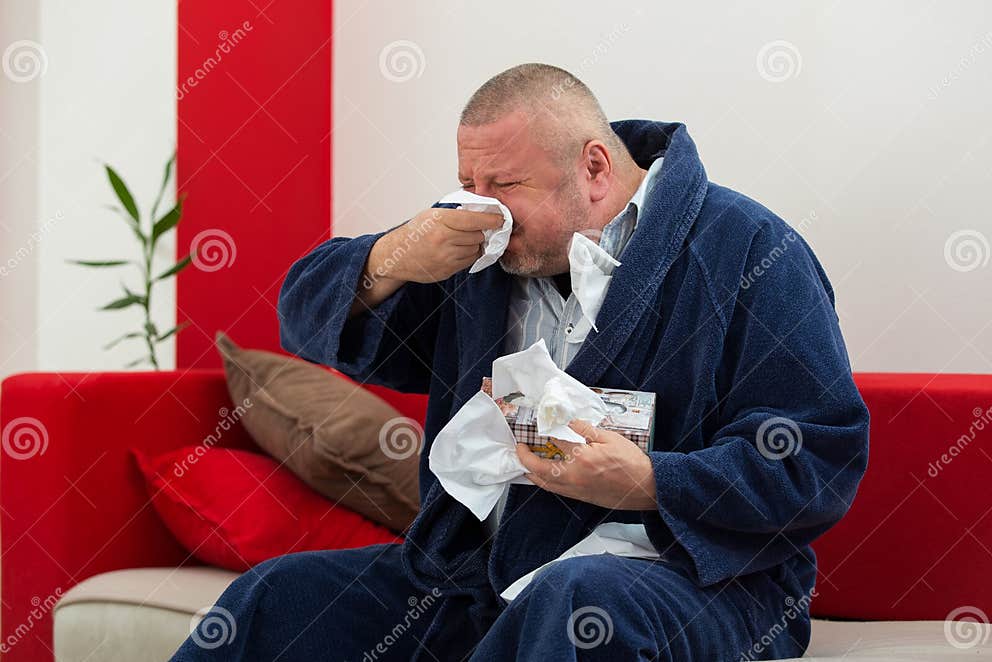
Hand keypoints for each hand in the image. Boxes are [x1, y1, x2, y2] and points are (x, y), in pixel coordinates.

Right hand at [374, 207, 504, 283]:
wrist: (397, 256)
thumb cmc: (415, 232)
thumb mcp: (431, 214)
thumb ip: (455, 213)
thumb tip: (483, 212)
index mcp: (440, 220)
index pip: (474, 219)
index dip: (491, 220)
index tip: (501, 219)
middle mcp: (443, 239)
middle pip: (478, 235)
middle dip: (480, 232)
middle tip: (477, 229)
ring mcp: (445, 257)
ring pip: (475, 249)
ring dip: (474, 245)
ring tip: (462, 240)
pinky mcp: (447, 270)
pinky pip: (468, 262)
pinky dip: (468, 256)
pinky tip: (457, 250)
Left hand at [515, 419, 656, 509]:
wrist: (645, 488)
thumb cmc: (631, 463)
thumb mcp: (610, 438)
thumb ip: (586, 430)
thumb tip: (569, 421)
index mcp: (582, 458)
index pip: (555, 440)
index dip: (547, 430)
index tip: (542, 423)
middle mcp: (575, 476)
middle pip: (540, 468)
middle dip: (525, 458)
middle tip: (519, 447)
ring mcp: (576, 489)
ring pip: (545, 484)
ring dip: (532, 473)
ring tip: (525, 463)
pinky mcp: (581, 497)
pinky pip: (556, 491)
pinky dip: (545, 482)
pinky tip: (544, 476)